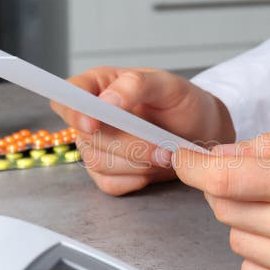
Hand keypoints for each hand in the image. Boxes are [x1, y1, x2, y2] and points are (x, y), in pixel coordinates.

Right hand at [51, 67, 234, 195]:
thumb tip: (106, 101)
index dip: (74, 112)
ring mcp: (98, 147)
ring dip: (136, 163)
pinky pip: (110, 184)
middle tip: (164, 146)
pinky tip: (154, 167)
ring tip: (166, 154)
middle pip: (87, 137)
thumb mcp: (168, 85)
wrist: (201, 133)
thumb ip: (136, 85)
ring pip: (98, 163)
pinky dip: (136, 179)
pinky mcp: (109, 173)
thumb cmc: (182, 103)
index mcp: (99, 86)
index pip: (68, 97)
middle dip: (128, 144)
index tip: (93, 124)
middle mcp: (92, 117)